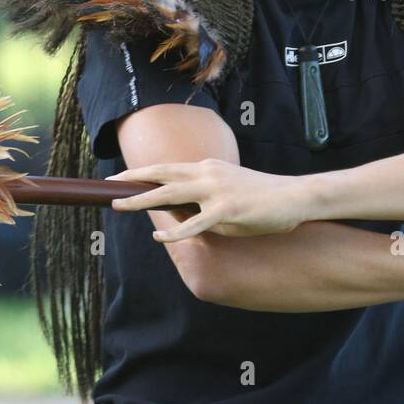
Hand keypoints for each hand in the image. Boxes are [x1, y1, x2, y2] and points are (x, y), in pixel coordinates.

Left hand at [108, 160, 309, 239]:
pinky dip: (174, 231)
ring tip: (120, 206)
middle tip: (108, 187)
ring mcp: (217, 190)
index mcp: (209, 167)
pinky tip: (159, 236)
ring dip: (142, 200)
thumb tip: (176, 213)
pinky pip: (195, 224)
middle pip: (162, 174)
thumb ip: (202, 200)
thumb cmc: (264, 198)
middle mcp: (209, 173)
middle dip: (133, 180)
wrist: (295, 197)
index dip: (143, 172)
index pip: (169, 168)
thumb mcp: (228, 193)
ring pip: (171, 194)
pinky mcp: (228, 210)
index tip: (121, 178)